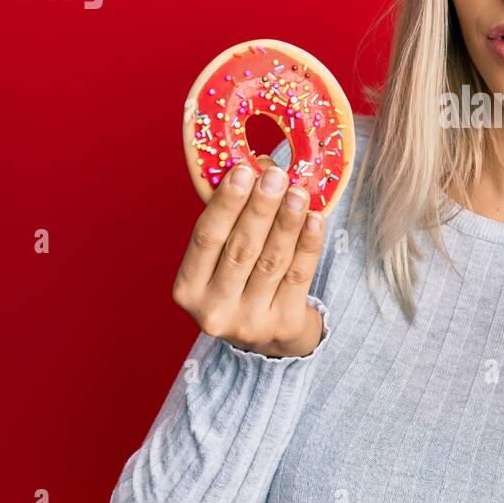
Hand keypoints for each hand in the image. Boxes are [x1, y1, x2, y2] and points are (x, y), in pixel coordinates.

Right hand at [171, 155, 326, 357]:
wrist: (270, 336)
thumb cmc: (242, 281)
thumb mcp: (224, 256)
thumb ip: (233, 217)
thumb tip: (259, 166)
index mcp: (188, 288)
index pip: (206, 238)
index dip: (225, 203)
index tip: (242, 170)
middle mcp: (213, 310)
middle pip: (240, 249)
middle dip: (260, 208)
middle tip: (276, 175)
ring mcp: (249, 323)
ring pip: (272, 261)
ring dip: (287, 222)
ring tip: (298, 192)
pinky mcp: (283, 325)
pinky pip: (298, 276)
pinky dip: (308, 244)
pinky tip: (315, 219)